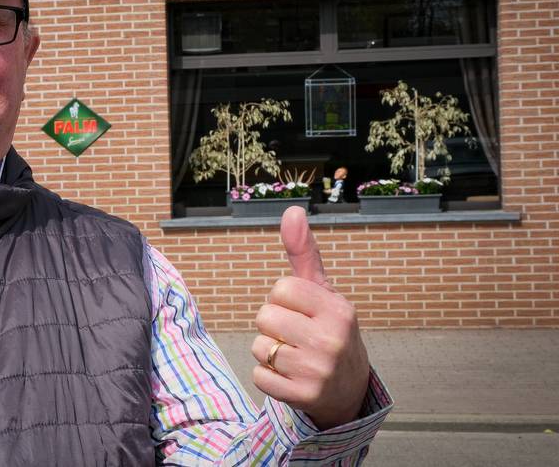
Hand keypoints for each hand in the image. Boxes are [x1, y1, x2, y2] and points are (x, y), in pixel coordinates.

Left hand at [251, 207, 370, 429]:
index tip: (302, 311)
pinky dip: (268, 377)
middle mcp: (332, 340)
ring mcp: (318, 371)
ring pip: (259, 347)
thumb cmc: (328, 329)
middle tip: (297, 336)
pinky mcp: (303, 397)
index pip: (281, 288)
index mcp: (338, 310)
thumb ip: (304, 252)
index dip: (283, 298)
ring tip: (295, 355)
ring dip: (269, 351)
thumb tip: (291, 210)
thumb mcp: (323, 291)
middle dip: (273, 325)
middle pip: (265, 317)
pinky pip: (259, 376)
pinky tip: (291, 377)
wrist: (349, 389)